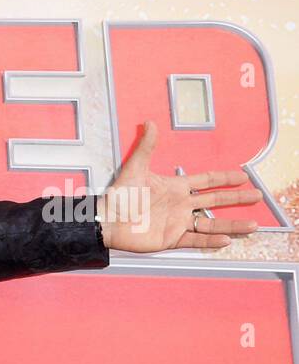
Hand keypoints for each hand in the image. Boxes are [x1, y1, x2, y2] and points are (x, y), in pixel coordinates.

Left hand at [94, 120, 261, 252]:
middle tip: (258, 197)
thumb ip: (146, 146)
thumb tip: (150, 122)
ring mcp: (177, 222)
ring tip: (253, 226)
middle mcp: (181, 204)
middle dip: (237, 199)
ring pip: (211, 224)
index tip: (244, 176)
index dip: (225, 178)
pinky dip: (210, 241)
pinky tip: (226, 240)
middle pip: (216, 201)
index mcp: (176, 187)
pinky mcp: (170, 238)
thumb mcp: (135, 167)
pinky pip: (194, 240)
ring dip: (231, 225)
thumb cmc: (119, 194)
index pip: (207, 180)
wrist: (106, 219)